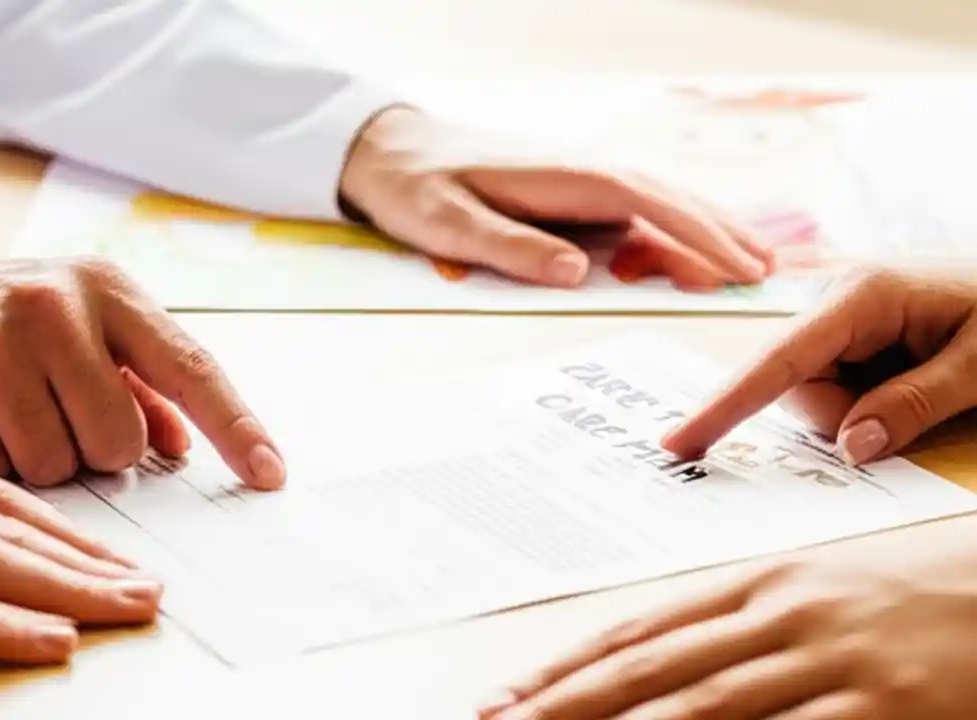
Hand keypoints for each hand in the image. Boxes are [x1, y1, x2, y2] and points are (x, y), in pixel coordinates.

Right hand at [0, 239, 284, 488]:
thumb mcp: (79, 324)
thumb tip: (181, 445)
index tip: (270, 475)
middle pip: (118, 442)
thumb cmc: (1, 316)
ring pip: (56, 464)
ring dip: (39, 459)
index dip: (236, 427)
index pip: (191, 367)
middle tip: (57, 415)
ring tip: (9, 411)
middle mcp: (55, 306)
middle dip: (96, 451)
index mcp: (106, 288)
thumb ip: (139, 383)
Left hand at [339, 108, 772, 289]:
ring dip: (704, 230)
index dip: (698, 235)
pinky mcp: (570, 192)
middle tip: (768, 274)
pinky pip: (632, 212)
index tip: (738, 266)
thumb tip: (578, 273)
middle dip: (721, 234)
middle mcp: (583, 170)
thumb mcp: (450, 224)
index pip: (648, 204)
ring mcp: (579, 179)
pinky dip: (669, 230)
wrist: (391, 152)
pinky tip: (687, 253)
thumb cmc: (418, 188)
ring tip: (750, 266)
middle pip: (668, 199)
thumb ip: (512, 247)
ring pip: (658, 204)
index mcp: (564, 176)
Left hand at [478, 523, 976, 719]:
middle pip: (654, 670)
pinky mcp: (886, 705)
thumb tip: (654, 666)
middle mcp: (782, 615)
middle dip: (566, 702)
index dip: (567, 665)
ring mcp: (833, 660)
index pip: (640, 631)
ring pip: (705, 707)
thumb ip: (738, 625)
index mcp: (759, 584)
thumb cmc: (911, 590)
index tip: (508, 694)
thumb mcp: (816, 592)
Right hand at [663, 267, 976, 465]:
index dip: (726, 406)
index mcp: (861, 294)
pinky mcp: (852, 326)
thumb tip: (850, 447)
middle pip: (798, 386)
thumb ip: (914, 406)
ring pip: (815, 391)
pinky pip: (836, 382)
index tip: (679, 441)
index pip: (779, 361)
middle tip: (926, 404)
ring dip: (862, 408)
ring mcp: (841, 311)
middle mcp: (837, 297)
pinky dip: (867, 397)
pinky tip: (910, 375)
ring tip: (929, 380)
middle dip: (847, 416)